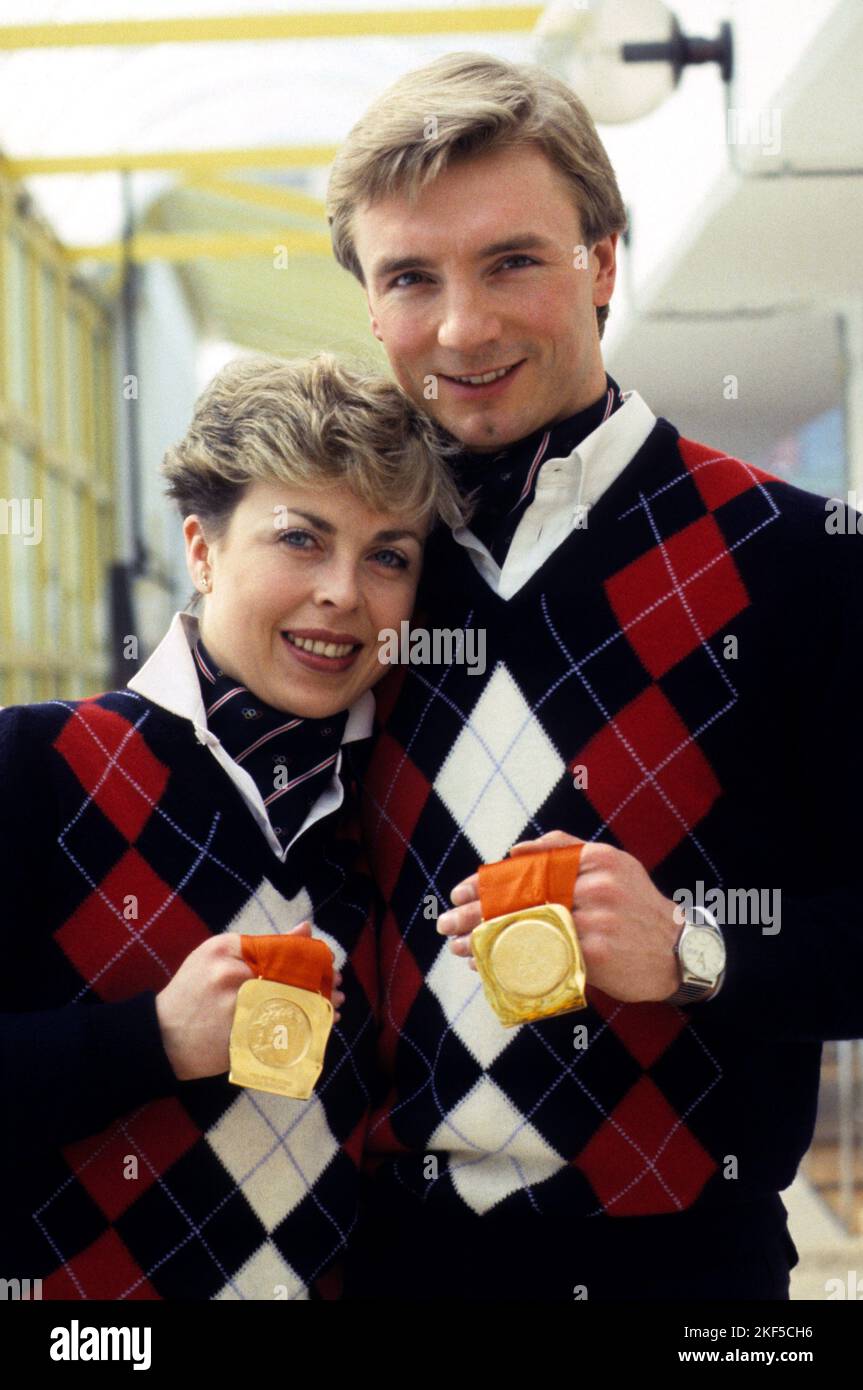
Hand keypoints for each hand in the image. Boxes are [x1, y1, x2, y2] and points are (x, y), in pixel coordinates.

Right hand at [155, 921, 344, 1080]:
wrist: (161, 1036)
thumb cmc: (192, 990)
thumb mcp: (217, 953)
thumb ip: (261, 942)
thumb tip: (306, 928)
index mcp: (226, 952)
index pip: (282, 949)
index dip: (311, 959)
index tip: (327, 964)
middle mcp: (231, 979)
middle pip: (290, 978)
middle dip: (320, 984)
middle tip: (337, 987)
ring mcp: (235, 1013)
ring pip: (289, 1007)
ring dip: (318, 1007)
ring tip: (334, 1007)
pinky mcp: (239, 1041)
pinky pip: (279, 1034)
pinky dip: (302, 1031)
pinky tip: (316, 1028)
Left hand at [436, 830, 680, 1003]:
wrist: (679, 951)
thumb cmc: (636, 907)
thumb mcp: (611, 864)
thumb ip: (565, 850)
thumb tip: (511, 852)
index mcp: (595, 858)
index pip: (528, 866)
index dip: (487, 881)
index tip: (460, 892)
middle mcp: (596, 884)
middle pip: (521, 896)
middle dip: (476, 911)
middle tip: (446, 922)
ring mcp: (597, 919)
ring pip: (527, 927)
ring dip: (485, 939)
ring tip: (458, 946)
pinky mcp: (597, 953)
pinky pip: (543, 955)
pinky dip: (511, 961)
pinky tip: (489, 966)